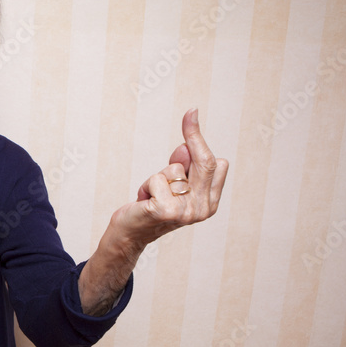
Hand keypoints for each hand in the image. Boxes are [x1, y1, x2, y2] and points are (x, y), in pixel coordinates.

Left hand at [78, 108, 227, 314]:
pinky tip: (144, 201)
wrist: (129, 235)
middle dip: (195, 135)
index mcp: (210, 202)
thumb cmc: (151, 207)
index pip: (216, 164)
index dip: (201, 141)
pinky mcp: (167, 210)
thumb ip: (182, 166)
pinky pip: (157, 179)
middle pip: (205, 162)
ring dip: (157, 177)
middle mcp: (203, 209)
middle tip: (191, 111)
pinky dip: (146, 186)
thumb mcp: (170, 184)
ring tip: (151, 195)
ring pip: (174, 170)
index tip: (193, 117)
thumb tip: (185, 147)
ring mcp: (186, 211)